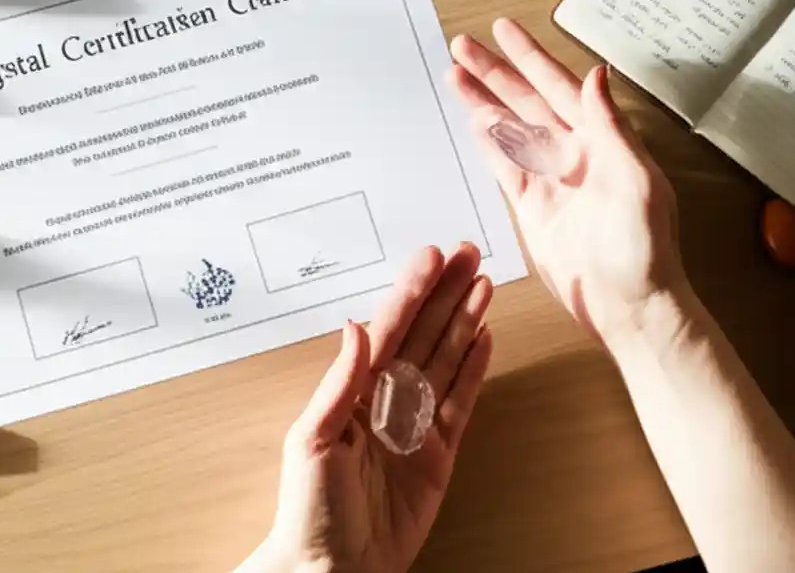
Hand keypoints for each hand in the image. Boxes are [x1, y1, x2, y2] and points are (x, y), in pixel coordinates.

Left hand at [240, 244, 492, 572]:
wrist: (333, 569)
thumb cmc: (309, 510)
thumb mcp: (314, 440)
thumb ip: (340, 382)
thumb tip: (355, 327)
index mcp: (352, 391)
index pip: (389, 329)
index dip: (412, 292)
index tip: (431, 257)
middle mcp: (385, 400)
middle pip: (423, 335)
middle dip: (446, 294)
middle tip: (470, 254)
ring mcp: (414, 425)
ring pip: (445, 360)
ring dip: (465, 321)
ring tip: (484, 284)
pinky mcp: (438, 454)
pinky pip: (460, 403)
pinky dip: (473, 370)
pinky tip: (483, 338)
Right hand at [448, 19, 685, 344]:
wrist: (626, 303)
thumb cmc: (643, 249)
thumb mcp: (637, 180)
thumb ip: (611, 127)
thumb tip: (596, 75)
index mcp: (603, 140)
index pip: (559, 87)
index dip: (530, 58)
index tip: (503, 31)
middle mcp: (575, 153)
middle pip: (526, 101)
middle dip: (494, 72)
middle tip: (462, 45)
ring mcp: (551, 178)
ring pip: (509, 128)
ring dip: (483, 101)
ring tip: (455, 74)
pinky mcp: (531, 206)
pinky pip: (504, 165)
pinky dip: (487, 142)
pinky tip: (471, 119)